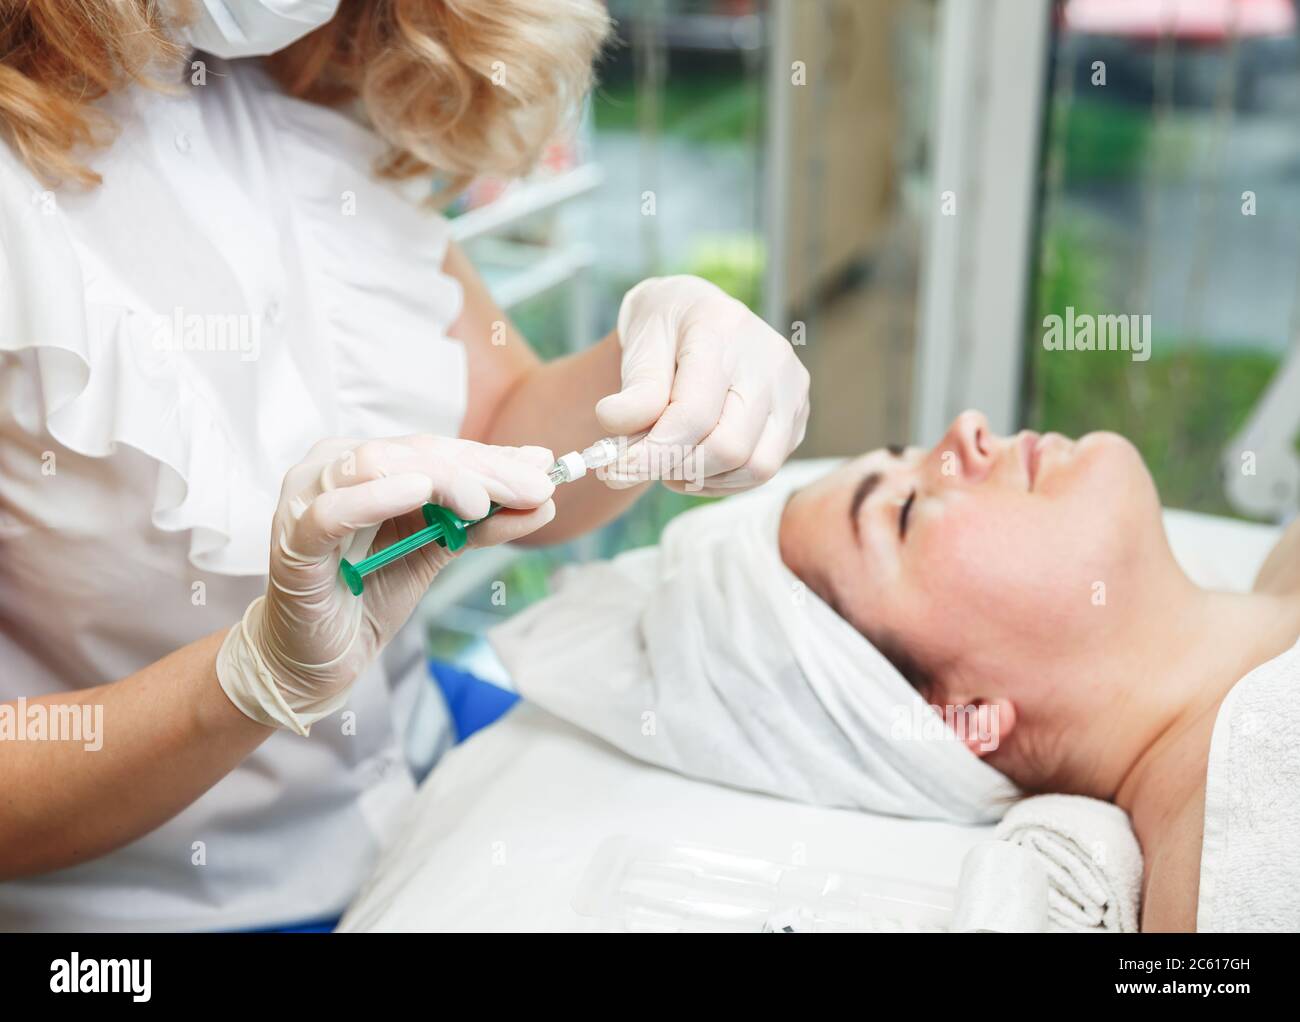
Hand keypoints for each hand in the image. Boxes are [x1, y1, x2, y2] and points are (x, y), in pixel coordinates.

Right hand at [216, 435, 555, 733]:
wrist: (318, 656)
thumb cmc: (370, 592)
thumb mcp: (438, 551)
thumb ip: (483, 522)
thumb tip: (543, 496)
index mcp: (364, 462)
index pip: (435, 448)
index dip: (492, 457)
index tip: (545, 468)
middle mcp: (331, 467)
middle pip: (413, 452)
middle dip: (480, 469)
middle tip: (532, 487)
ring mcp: (305, 499)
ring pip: (375, 464)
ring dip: (439, 478)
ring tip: (482, 500)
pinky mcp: (294, 542)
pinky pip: (332, 510)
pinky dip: (375, 498)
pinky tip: (418, 492)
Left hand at [594, 275, 809, 496]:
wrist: (694, 313)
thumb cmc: (664, 329)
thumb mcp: (639, 346)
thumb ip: (635, 391)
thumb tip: (617, 430)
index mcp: (723, 329)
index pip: (694, 413)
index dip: (653, 452)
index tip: (615, 468)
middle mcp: (770, 358)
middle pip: (729, 447)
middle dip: (675, 468)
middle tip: (637, 466)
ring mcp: (791, 389)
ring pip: (754, 467)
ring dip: (701, 480)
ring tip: (665, 464)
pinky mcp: (796, 416)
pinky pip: (764, 470)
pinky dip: (722, 481)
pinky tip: (692, 465)